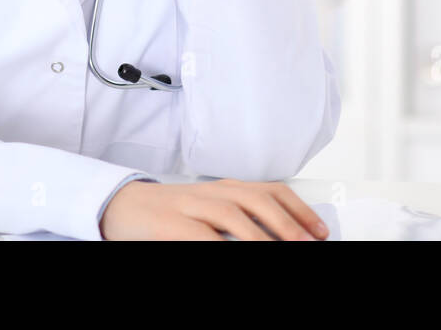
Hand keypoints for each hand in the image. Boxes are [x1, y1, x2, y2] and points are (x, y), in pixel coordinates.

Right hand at [99, 179, 329, 240]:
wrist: (120, 206)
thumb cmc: (168, 215)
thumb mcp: (208, 211)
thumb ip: (239, 220)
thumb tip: (276, 236)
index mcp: (225, 187)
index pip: (271, 191)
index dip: (299, 211)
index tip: (320, 231)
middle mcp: (212, 191)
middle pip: (258, 200)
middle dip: (288, 224)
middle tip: (308, 243)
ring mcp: (191, 205)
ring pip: (234, 215)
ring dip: (262, 236)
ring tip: (283, 250)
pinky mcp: (171, 224)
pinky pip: (202, 236)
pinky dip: (222, 245)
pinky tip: (235, 252)